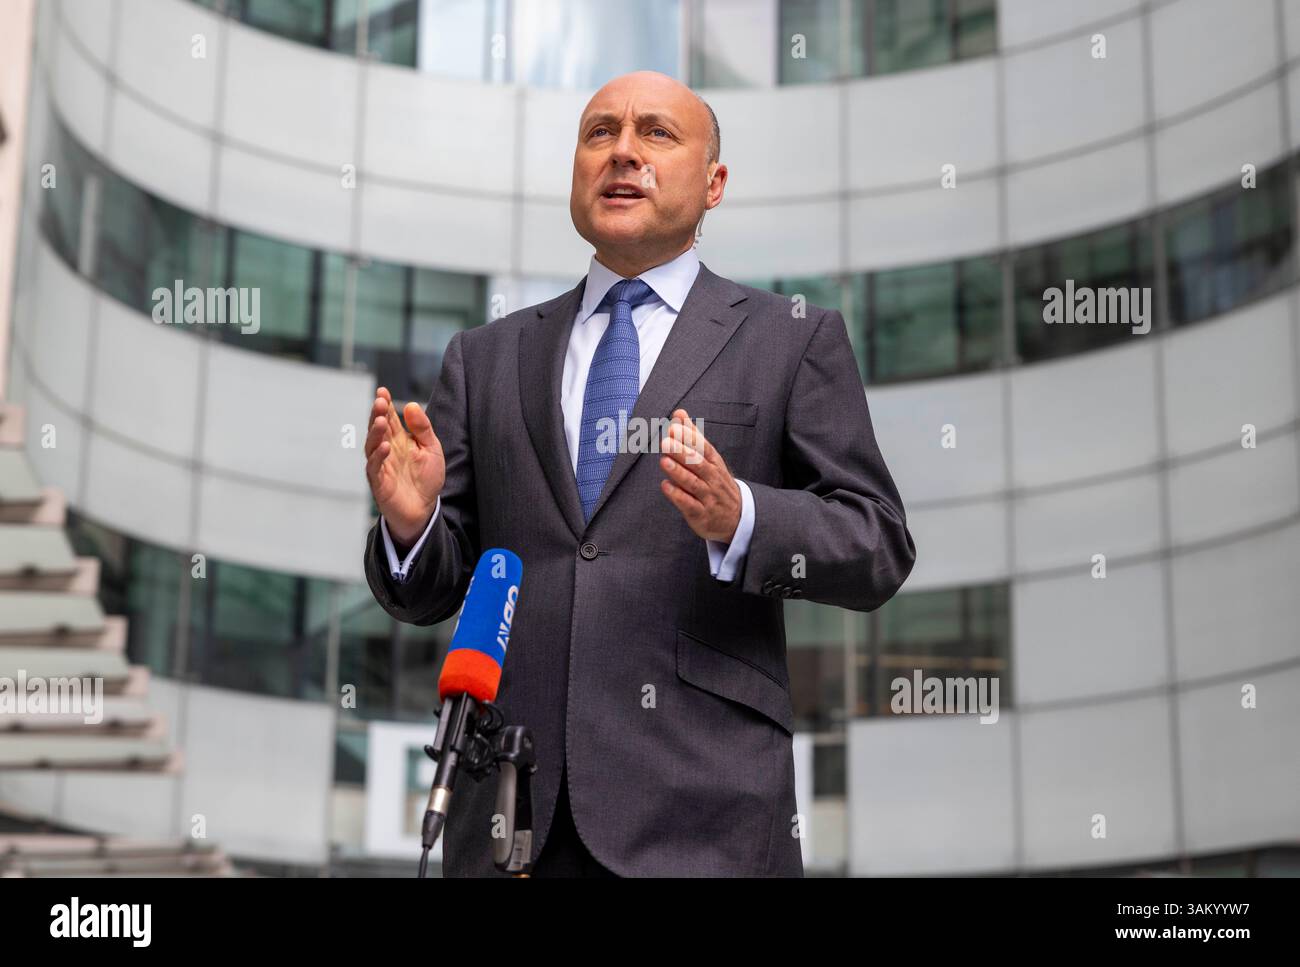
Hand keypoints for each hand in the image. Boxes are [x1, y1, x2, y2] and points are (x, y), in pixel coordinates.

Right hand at [364, 386, 444, 544]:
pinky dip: (378, 456)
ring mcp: (380, 465)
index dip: (385, 404)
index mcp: (398, 439)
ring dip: (375, 432)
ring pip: (372, 445)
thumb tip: (412, 404)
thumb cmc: (426, 479)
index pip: (390, 418)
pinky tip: (385, 447)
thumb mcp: (431, 449)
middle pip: (378, 428)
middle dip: (378, 414)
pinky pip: (374, 467)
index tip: (383, 391)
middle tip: (380, 402)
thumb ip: (423, 428)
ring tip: (382, 421)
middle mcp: (386, 450)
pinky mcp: (378, 482)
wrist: (424, 510)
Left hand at [658, 408, 741, 542]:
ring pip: (693, 483)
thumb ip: (693, 437)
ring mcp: (708, 497)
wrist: (737, 518)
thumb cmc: (717, 483)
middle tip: (666, 441)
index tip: (676, 426)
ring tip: (664, 461)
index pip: (704, 448)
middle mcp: (713, 479)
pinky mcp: (701, 514)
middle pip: (698, 464)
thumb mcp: (710, 460)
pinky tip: (666, 486)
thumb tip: (679, 413)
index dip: (690, 437)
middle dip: (682, 452)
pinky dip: (678, 495)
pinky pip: (689, 504)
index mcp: (715, 464)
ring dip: (679, 472)